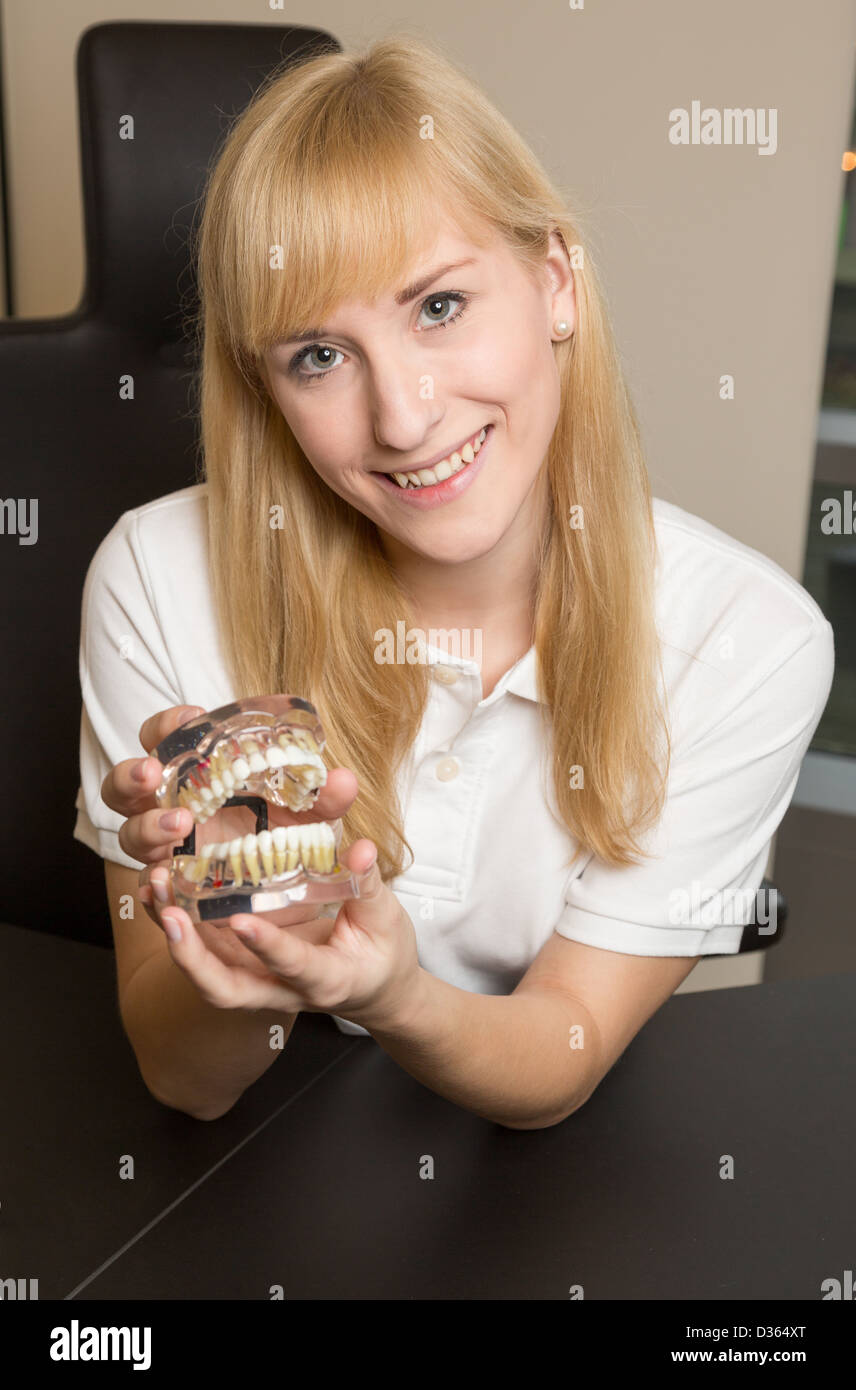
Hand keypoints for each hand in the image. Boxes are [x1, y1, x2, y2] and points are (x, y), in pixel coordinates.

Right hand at [100, 703, 369, 980]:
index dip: (166, 726)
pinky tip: (160, 886)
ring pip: (130, 838)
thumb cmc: (290, 842)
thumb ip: (325, 799)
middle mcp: (170, 812)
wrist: (297, 907)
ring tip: (178, 826)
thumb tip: (343, 781)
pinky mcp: (174, 897)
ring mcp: (166, 855)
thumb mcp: (312, 819)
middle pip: (124, 788)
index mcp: (195, 779)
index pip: (163, 741)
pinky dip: (149, 891)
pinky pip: (147, 895)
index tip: (191, 717)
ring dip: (146, 829)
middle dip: (131, 777)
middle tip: (154, 774)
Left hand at [157, 837, 421, 1031]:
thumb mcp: (387, 920)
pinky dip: (175, 924)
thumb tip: (358, 849)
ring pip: (205, 972)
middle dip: (192, 958)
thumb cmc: (381, 955)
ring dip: (173, 936)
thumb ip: (368, 884)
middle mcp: (281, 989)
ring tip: (152, 888)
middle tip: (169, 914)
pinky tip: (157, 888)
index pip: (294, 967)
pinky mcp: (241, 965)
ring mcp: (257, 980)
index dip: (268, 947)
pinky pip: (202, 951)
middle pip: (226, 990)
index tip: (242, 921)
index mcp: (326, 979)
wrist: (373, 989)